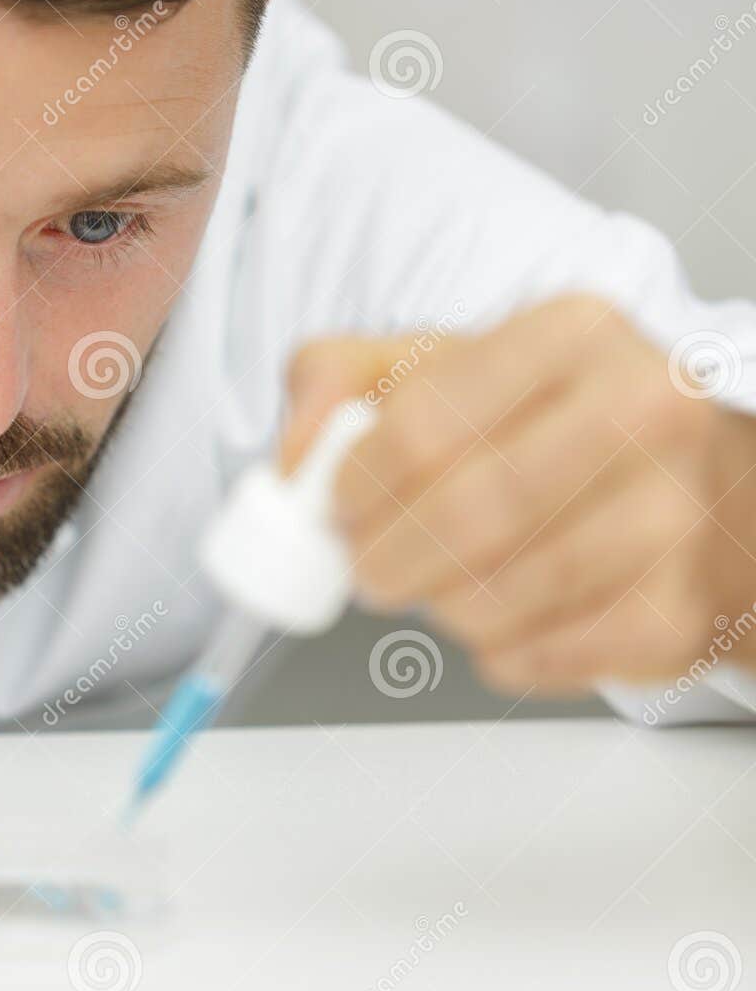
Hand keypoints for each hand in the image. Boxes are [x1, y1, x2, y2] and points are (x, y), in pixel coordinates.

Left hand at [280, 295, 755, 695]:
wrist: (695, 495)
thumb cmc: (548, 425)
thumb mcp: (437, 363)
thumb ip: (337, 380)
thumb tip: (296, 459)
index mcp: (574, 333)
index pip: (425, 420)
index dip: (358, 482)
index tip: (338, 507)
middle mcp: (645, 414)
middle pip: (465, 514)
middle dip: (384, 559)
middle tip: (366, 568)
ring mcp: (673, 518)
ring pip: (494, 597)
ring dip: (435, 605)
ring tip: (437, 582)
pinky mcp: (672, 614)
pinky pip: (532, 657)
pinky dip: (491, 649)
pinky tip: (503, 614)